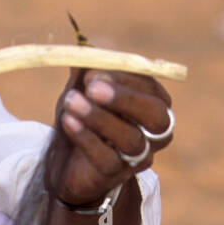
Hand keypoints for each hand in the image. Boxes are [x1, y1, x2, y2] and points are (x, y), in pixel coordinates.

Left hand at [44, 67, 173, 224]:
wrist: (66, 164)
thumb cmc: (83, 119)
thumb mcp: (82, 89)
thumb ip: (86, 69)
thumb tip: (83, 48)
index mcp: (153, 106)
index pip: (153, 90)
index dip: (127, 79)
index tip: (95, 71)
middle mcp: (153, 134)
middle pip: (156, 117)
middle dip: (126, 99)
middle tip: (93, 87)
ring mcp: (136, 158)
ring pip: (131, 140)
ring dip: (99, 118)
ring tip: (71, 101)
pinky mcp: (114, 176)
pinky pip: (107, 159)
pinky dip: (86, 137)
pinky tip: (68, 120)